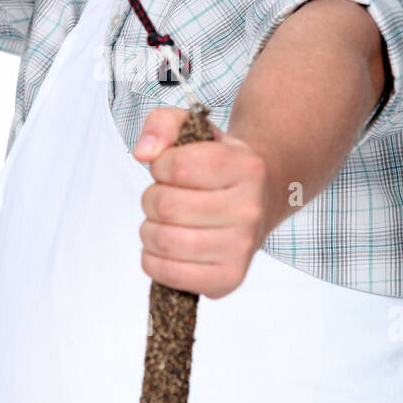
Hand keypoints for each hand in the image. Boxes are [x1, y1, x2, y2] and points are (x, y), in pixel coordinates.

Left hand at [133, 106, 269, 299]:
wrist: (258, 200)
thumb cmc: (218, 165)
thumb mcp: (195, 130)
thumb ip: (162, 123)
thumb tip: (144, 153)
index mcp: (247, 168)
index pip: (177, 165)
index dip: (160, 165)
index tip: (170, 168)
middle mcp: (250, 209)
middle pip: (165, 206)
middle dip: (151, 199)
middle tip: (164, 198)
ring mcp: (242, 248)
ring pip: (164, 241)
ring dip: (149, 230)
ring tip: (165, 222)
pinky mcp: (228, 279)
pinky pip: (169, 274)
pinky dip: (154, 260)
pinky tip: (167, 248)